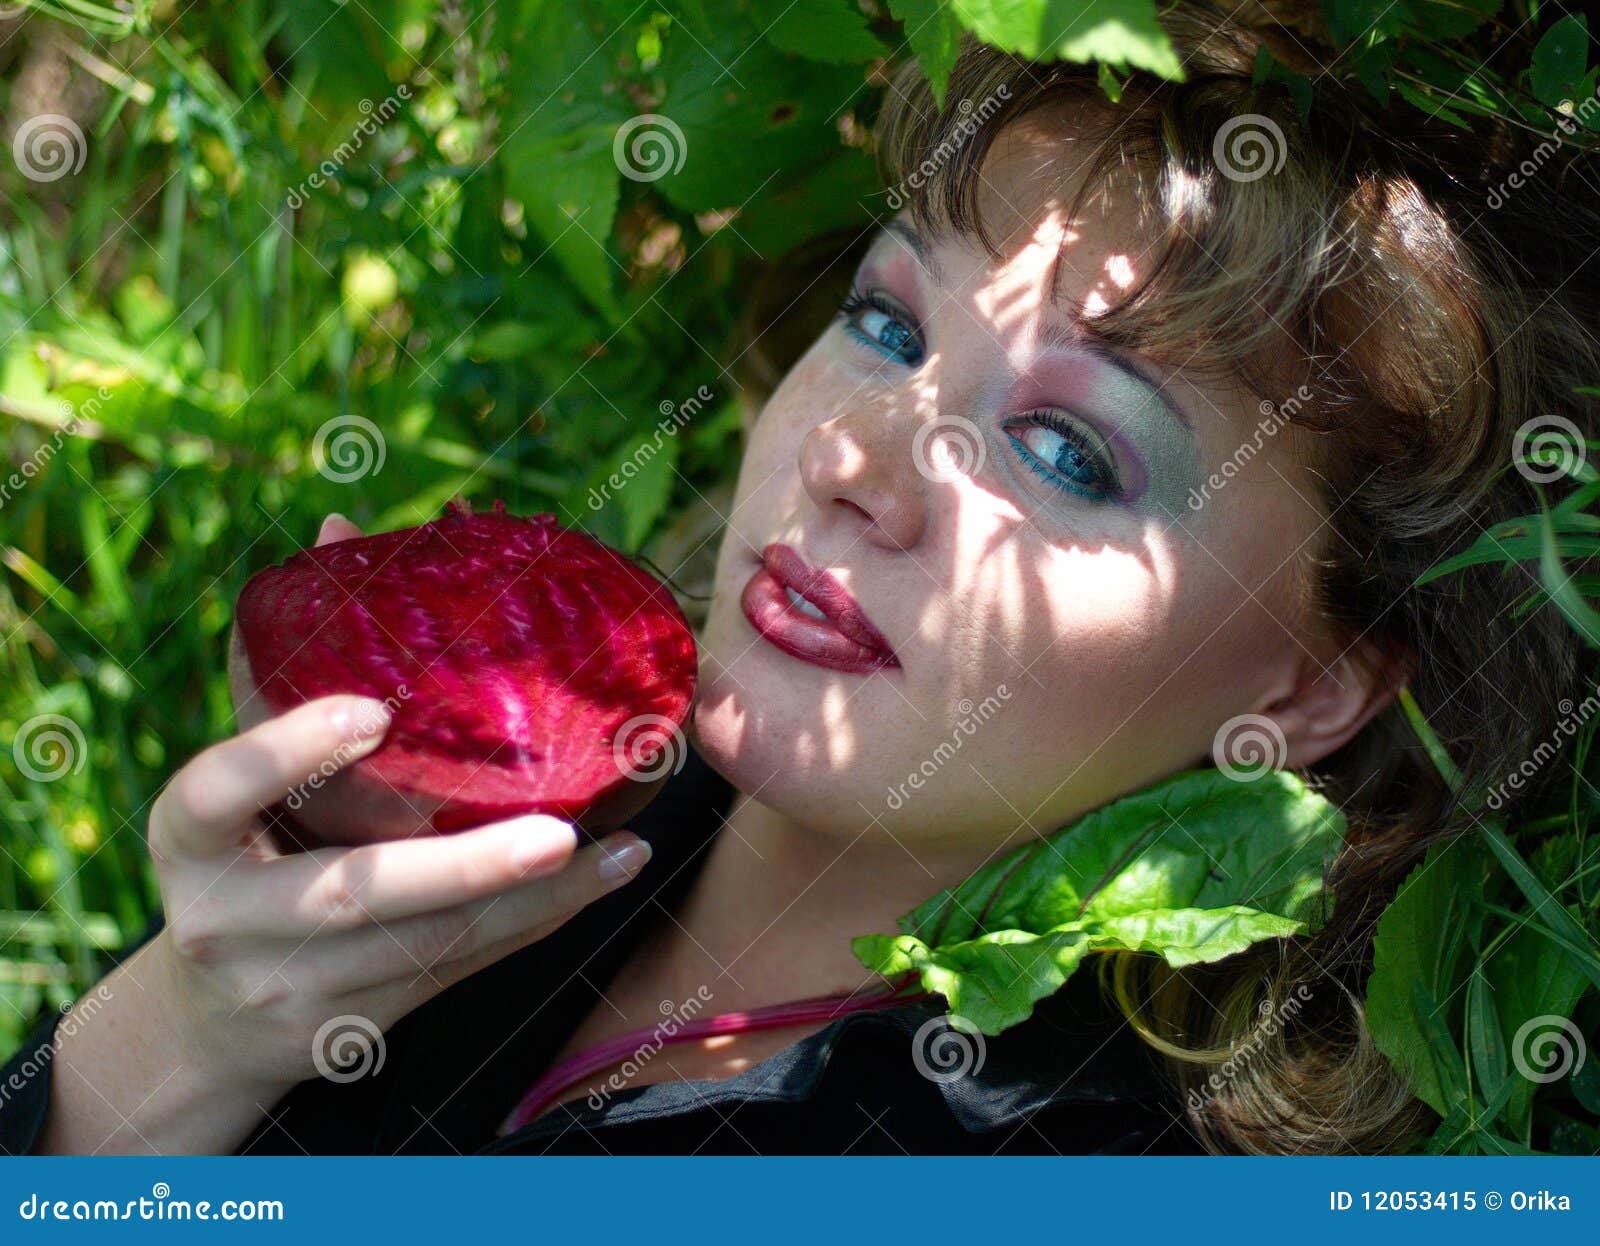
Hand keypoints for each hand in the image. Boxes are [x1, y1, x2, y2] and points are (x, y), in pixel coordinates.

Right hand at [143, 513, 652, 1093]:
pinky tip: (601, 879)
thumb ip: (283, 670)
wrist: (208, 1019)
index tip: (371, 712)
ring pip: (428, 947)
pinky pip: (455, 971)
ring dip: (534, 901)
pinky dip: (533, 924)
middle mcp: (225, 917)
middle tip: (558, 831)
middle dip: (463, 868)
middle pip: (354, 894)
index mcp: (185, 836)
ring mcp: (284, 985)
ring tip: (620, 850)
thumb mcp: (236, 777)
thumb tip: (339, 525)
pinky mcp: (349, 1027)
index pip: (219, 789)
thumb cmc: (240, 852)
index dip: (289, 750)